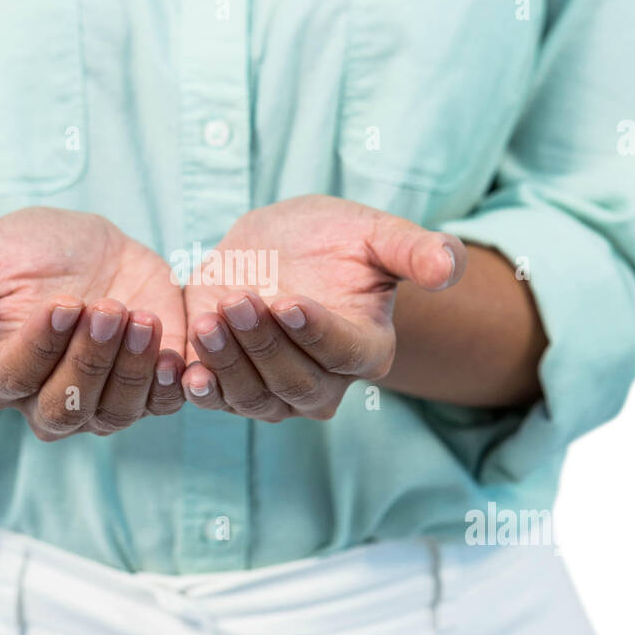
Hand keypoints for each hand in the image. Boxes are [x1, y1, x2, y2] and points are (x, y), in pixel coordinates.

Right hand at [0, 208, 185, 436]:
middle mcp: (46, 400)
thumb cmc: (26, 254)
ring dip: (132, 369)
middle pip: (66, 408)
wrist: (88, 250)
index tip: (62, 303)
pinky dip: (171, 383)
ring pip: (116, 412)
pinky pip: (163, 403)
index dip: (40, 346)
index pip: (17, 377)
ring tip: (143, 317)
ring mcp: (100, 402)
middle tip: (107, 306)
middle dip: (89, 360)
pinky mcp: (148, 388)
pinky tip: (174, 349)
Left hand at [181, 195, 465, 421]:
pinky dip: (199, 390)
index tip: (287, 301)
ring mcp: (276, 391)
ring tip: (207, 320)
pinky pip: (216, 402)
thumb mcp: (374, 232)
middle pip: (296, 383)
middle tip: (239, 300)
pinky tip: (183, 368)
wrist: (277, 248)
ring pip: (254, 397)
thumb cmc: (333, 239)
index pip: (345, 354)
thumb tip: (451, 267)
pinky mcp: (230, 385)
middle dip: (265, 345)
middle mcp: (325, 382)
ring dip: (228, 363)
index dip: (316, 333)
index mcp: (366, 348)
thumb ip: (416, 249)